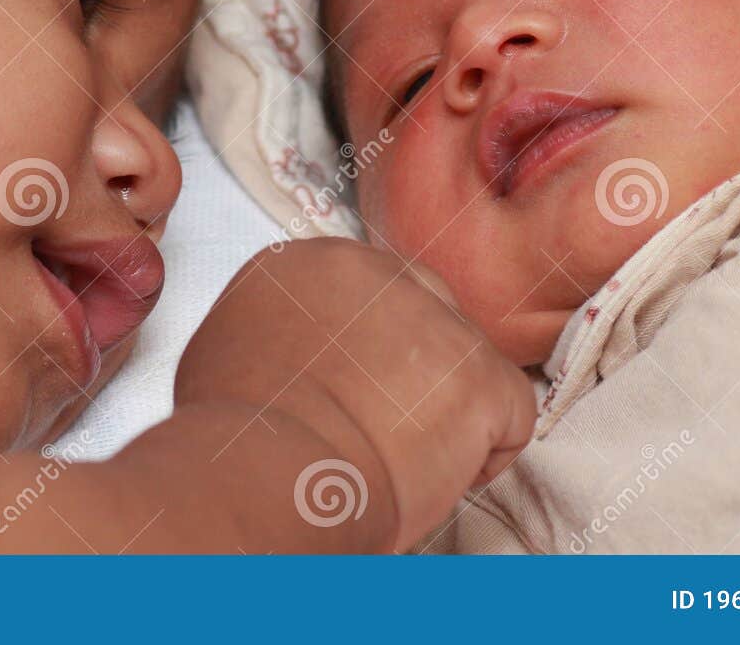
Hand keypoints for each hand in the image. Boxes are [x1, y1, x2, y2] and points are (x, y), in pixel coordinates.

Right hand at [176, 238, 534, 550]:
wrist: (264, 474)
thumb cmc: (235, 437)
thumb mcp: (227, 353)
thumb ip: (274, 332)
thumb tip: (287, 356)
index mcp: (310, 262)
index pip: (370, 292)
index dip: (370, 352)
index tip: (351, 393)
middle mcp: (376, 269)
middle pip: (429, 312)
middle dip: (419, 371)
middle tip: (381, 429)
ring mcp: (435, 316)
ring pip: (468, 362)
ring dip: (445, 414)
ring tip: (394, 459)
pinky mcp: (480, 371)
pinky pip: (511, 412)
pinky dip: (486, 454)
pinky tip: (433, 476)